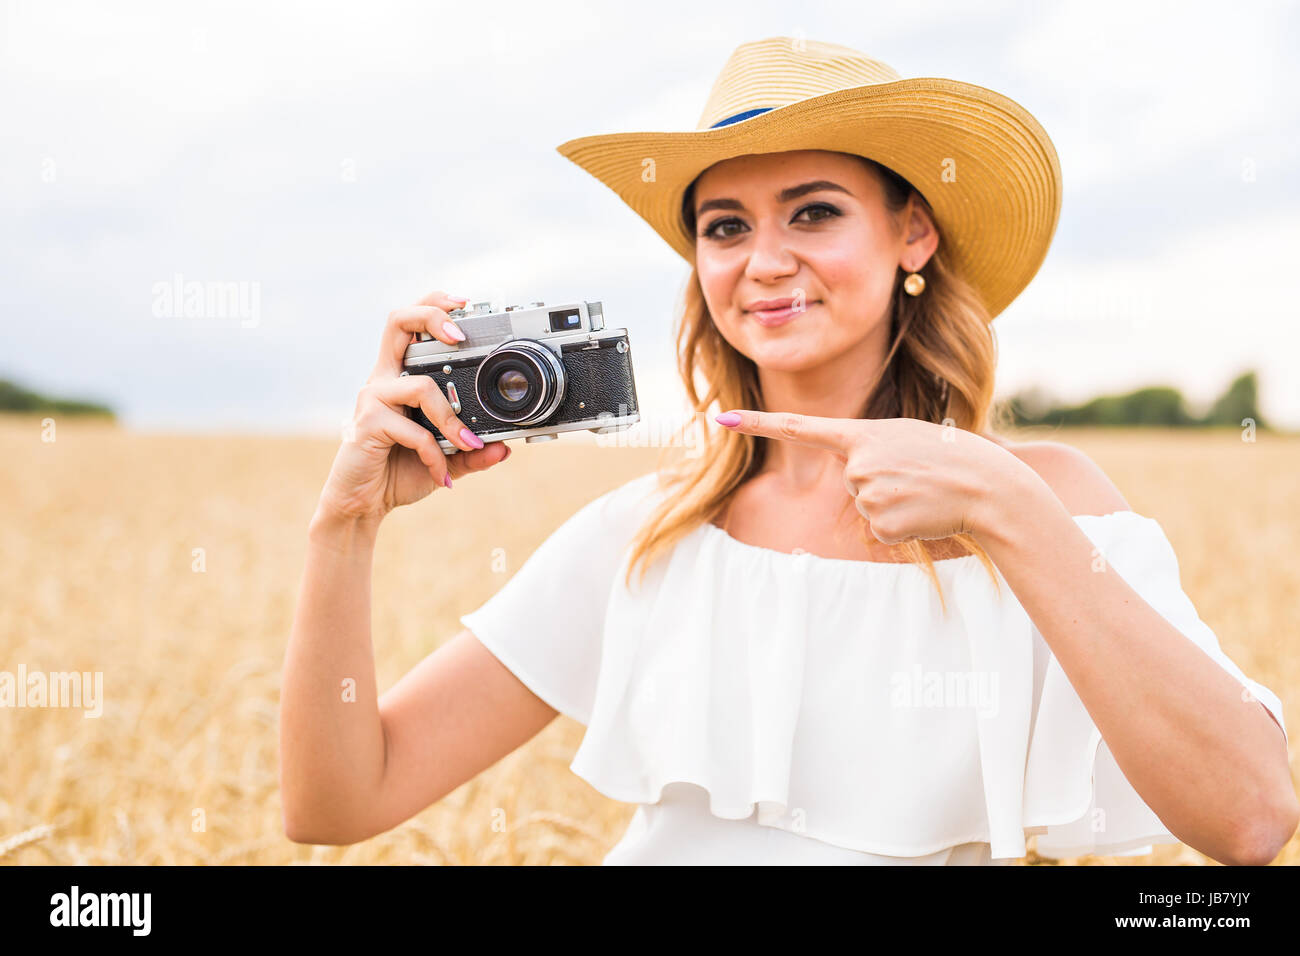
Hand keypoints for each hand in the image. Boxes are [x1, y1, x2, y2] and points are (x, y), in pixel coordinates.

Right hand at [318, 290, 511, 521]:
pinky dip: (435, 456)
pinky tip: (441, 476)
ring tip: (466, 446)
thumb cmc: (397, 472)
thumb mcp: (445, 461)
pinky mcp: (366, 424)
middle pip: (397, 322)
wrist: (361, 503)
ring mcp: (373, 398)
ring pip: (421, 387)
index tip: (465, 303)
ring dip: (451, 420)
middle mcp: (384, 379)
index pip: (411, 324)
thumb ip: (472, 453)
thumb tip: (503, 448)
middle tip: (459, 333)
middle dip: (431, 316)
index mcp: (401, 376)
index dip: (434, 306)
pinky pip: (414, 432)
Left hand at [715, 409, 1022, 544]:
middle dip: (880, 483)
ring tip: (923, 491)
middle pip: (850, 482)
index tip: (721, 417)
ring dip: (893, 504)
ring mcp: (868, 494)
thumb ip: (870, 449)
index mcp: (863, 434)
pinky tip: (923, 512)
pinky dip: (901, 526)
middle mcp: (858, 463)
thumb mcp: (906, 438)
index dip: (758, 423)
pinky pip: (879, 530)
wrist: (988, 485)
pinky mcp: (881, 524)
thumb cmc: (951, 456)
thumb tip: (855, 472)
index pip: (800, 427)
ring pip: (865, 508)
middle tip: (916, 474)